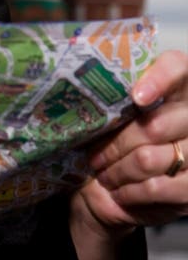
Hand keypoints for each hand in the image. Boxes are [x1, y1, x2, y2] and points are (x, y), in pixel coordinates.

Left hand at [67, 50, 187, 259]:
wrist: (131, 187)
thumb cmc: (116, 139)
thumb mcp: (114, 112)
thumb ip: (114, 94)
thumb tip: (81, 86)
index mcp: (177, 85)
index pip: (176, 67)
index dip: (160, 79)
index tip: (136, 96)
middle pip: (153, 124)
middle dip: (116, 143)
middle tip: (93, 155)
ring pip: (149, 158)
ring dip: (118, 170)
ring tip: (103, 174)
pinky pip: (158, 187)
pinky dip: (132, 191)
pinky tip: (119, 192)